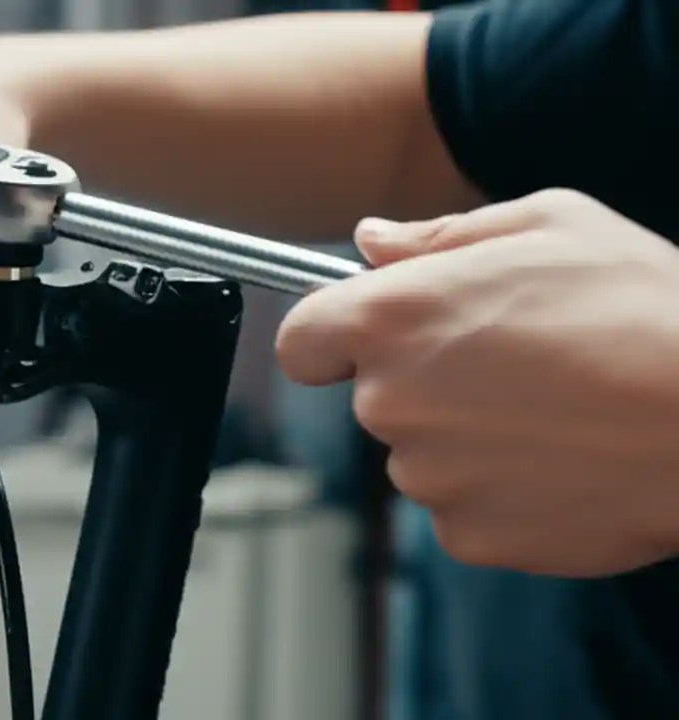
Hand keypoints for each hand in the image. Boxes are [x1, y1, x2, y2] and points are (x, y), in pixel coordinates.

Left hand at [276, 189, 678, 576]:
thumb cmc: (647, 308)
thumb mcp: (550, 225)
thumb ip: (440, 236)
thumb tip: (371, 242)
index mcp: (392, 318)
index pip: (299, 343)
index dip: (331, 337)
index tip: (370, 336)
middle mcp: (391, 401)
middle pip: (371, 397)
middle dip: (421, 380)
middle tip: (512, 361)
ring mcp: (428, 477)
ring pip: (421, 454)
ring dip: (465, 436)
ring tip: (555, 408)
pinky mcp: (469, 536)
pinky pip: (461, 508)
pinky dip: (499, 490)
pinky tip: (563, 459)